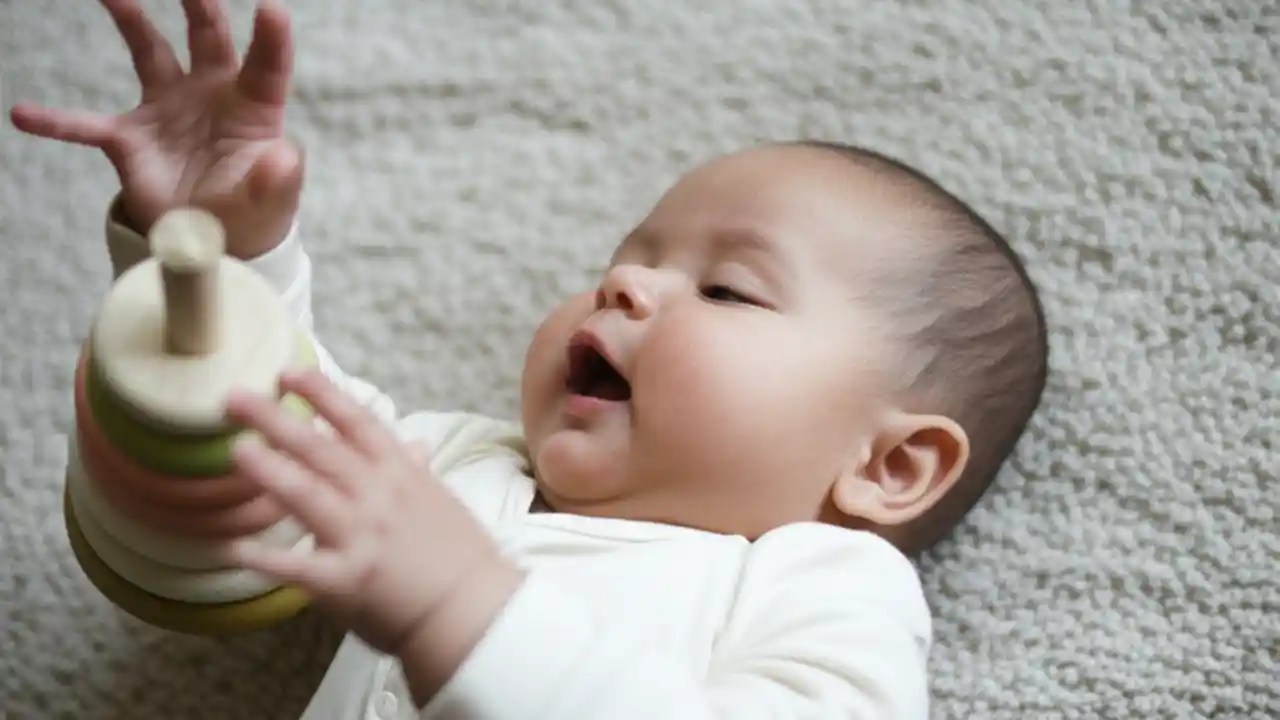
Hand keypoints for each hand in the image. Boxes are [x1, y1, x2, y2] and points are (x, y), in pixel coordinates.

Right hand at [9, 0, 302, 258]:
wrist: (210, 239)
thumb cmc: (251, 211)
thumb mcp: (270, 201)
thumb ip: (278, 179)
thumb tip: (282, 158)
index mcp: (253, 108)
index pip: (267, 66)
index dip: (272, 39)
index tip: (272, 9)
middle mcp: (211, 94)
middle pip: (208, 36)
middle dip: (201, 3)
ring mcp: (168, 109)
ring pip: (149, 51)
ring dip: (130, 19)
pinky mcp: (131, 138)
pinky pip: (87, 124)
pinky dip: (57, 120)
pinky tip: (24, 114)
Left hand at [224, 370, 519, 657]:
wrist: (472, 611)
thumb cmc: (458, 556)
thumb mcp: (441, 500)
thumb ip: (415, 470)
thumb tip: (412, 443)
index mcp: (401, 474)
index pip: (357, 422)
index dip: (322, 394)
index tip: (289, 372)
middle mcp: (378, 497)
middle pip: (321, 449)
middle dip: (276, 419)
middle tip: (236, 398)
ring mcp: (359, 537)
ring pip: (306, 494)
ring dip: (269, 469)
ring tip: (236, 450)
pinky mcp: (343, 581)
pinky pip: (296, 566)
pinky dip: (264, 558)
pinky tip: (235, 548)